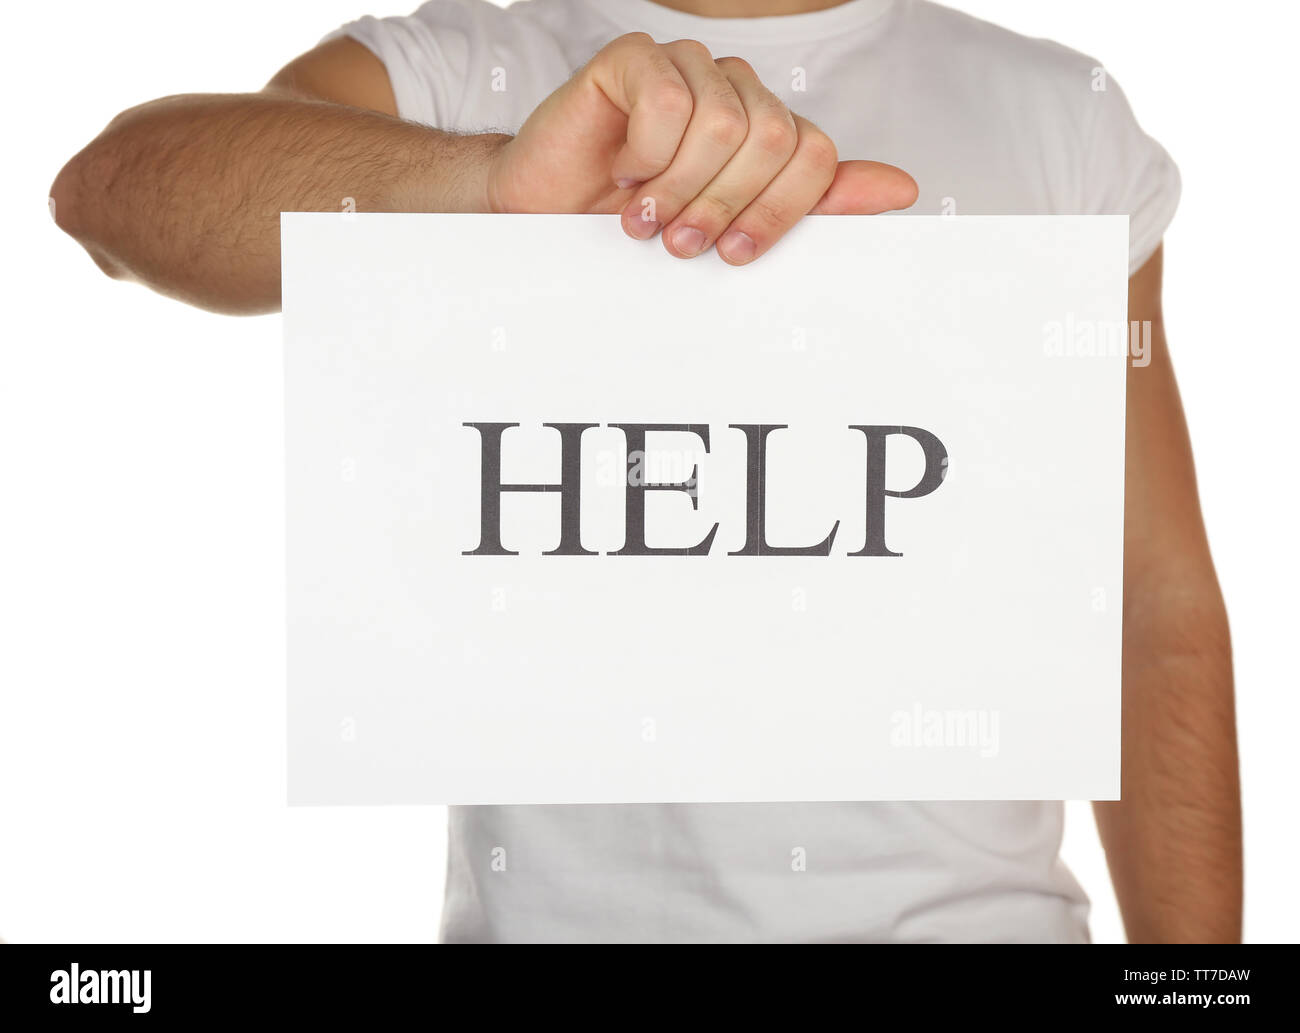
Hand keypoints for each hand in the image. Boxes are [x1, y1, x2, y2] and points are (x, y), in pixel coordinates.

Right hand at [485, 32, 916, 263]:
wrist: (548, 214)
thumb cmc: (635, 223)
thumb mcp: (730, 228)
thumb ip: (812, 204)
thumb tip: (901, 189)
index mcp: (764, 131)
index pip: (814, 153)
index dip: (779, 211)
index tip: (734, 254)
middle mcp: (734, 92)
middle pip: (773, 139)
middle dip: (724, 206)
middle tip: (679, 240)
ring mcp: (687, 67)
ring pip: (724, 124)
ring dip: (678, 189)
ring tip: (644, 216)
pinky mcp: (637, 58)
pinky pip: (669, 103)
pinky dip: (646, 154)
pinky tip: (624, 169)